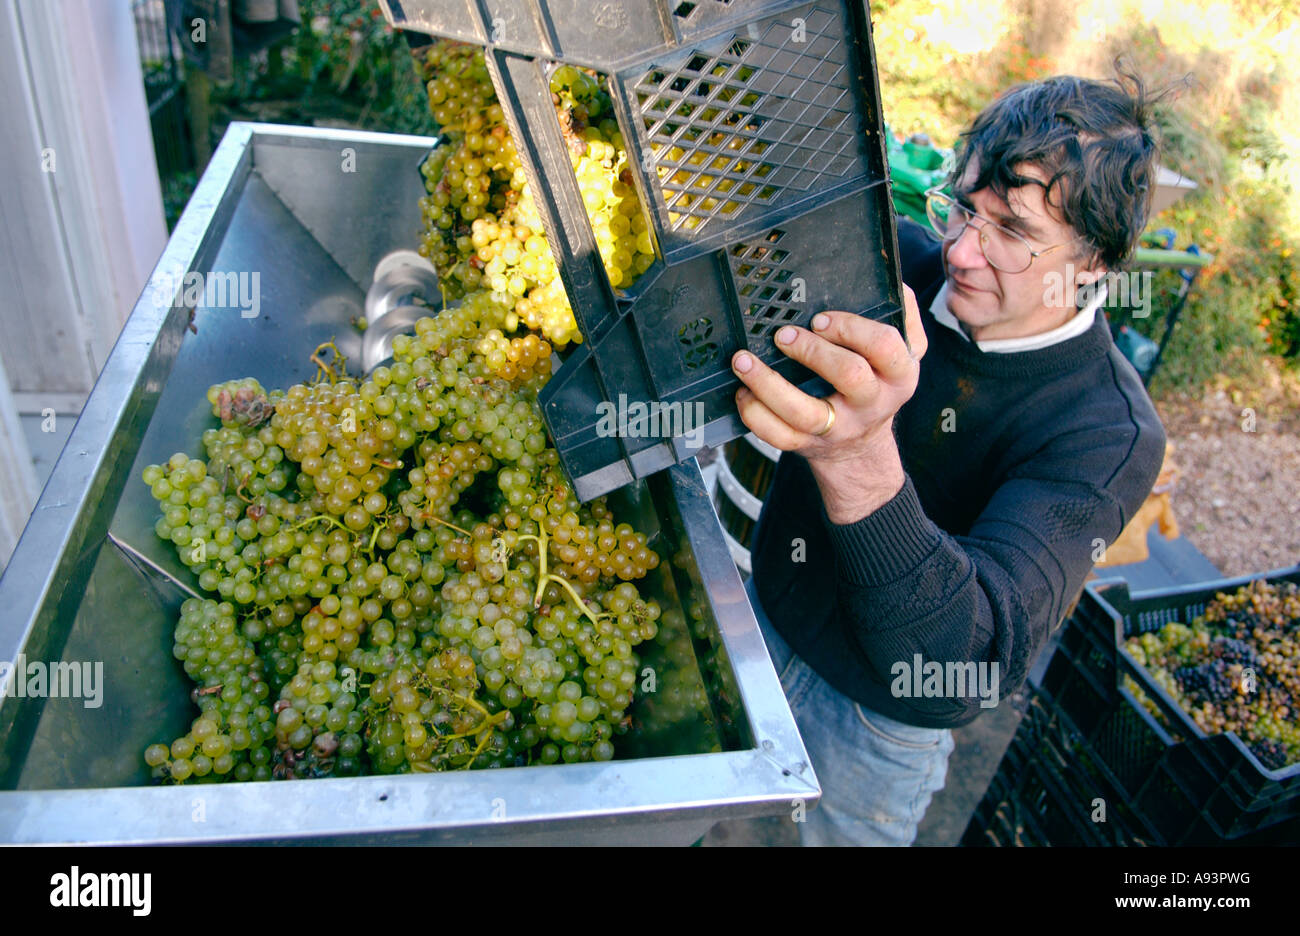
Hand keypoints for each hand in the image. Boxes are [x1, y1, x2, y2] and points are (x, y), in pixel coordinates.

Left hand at [731, 285, 926, 522]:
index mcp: (899, 375)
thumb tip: (891, 283)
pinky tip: (743, 392)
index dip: (851, 328)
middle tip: (784, 335)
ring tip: (744, 360)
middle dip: (813, 350)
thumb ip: (902, 318)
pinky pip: (778, 435)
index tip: (821, 319)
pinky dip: (755, 413)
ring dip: (768, 383)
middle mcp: (872, 404)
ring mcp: (839, 428)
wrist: (860, 447)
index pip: (884, 346)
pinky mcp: (809, 445)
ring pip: (804, 411)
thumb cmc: (875, 384)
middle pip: (849, 375)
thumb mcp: (903, 354)